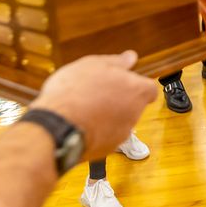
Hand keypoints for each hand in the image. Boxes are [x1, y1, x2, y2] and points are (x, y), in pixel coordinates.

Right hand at [30, 51, 155, 161]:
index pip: (149, 88)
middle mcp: (134, 114)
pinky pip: (105, 136)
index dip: (135, 84)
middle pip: (134, 104)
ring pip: (119, 121)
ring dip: (107, 115)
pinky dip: (96, 130)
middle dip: (119, 99)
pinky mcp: (106, 149)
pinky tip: (80, 122)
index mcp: (136, 91)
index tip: (123, 81)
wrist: (56, 127)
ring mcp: (121, 133)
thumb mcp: (94, 64)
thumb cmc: (75, 93)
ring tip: (84, 106)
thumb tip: (130, 57)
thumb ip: (117, 62)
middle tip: (98, 91)